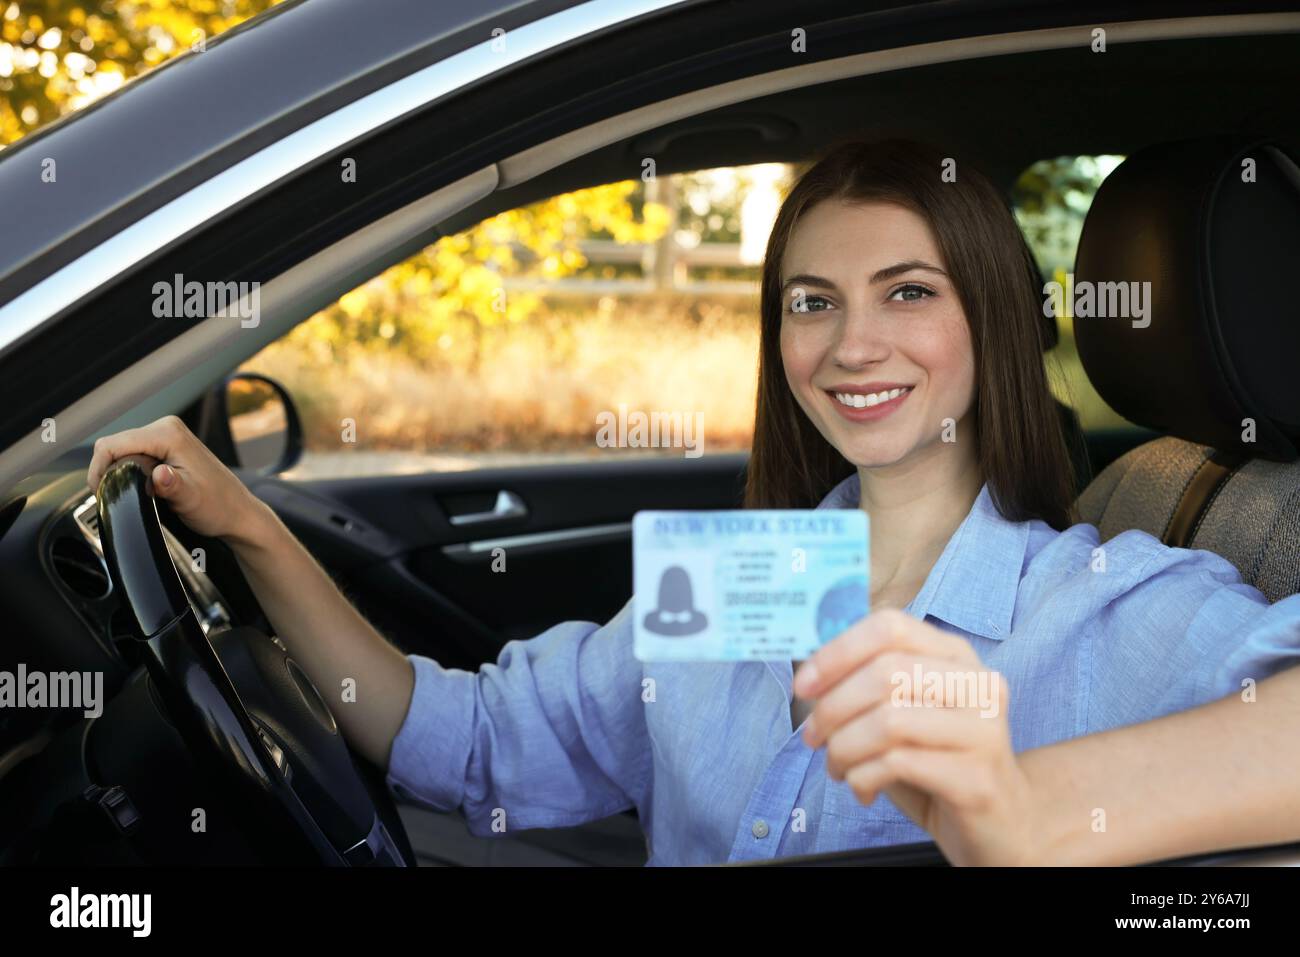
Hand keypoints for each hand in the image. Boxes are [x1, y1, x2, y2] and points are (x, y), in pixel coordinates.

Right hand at [86, 415, 270, 547]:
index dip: (99, 469)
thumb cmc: (218, 507)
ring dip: (121, 472)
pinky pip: (134, 454)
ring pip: (122, 450)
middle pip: (115, 445)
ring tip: (137, 494)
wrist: (237, 512)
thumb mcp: (191, 500)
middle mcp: (167, 427)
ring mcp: (167, 435)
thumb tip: (159, 474)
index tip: (100, 492)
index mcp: (169, 434)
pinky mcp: (166, 445)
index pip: (113, 444)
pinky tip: (143, 488)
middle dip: (110, 471)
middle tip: (121, 498)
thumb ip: (171, 486)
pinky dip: (130, 471)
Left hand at [794, 608, 1039, 864]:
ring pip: (888, 720)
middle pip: (884, 672)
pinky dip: (863, 777)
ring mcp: (983, 730)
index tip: (804, 685)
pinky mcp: (977, 778)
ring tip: (837, 767)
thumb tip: (808, 674)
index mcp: (955, 656)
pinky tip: (863, 790)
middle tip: (813, 737)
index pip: (890, 626)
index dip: (837, 652)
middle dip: (832, 707)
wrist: (1002, 823)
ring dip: (843, 747)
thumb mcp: (904, 712)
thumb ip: (869, 686)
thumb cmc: (937, 762)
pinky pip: (897, 764)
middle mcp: (977, 684)